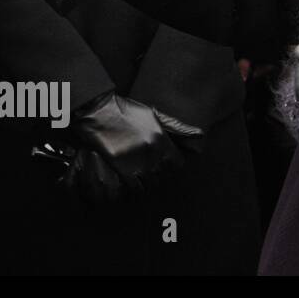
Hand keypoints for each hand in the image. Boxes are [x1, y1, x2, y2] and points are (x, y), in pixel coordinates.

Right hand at [62, 92, 203, 204]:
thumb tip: (200, 135)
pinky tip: (130, 180)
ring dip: (146, 181)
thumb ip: (175, 126)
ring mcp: (137, 162)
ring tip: (139, 175)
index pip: (177, 163)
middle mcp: (153, 153)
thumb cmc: (124, 111)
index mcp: (162, 139)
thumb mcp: (151, 113)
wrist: (98, 112)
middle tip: (149, 168)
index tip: (163, 162)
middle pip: (163, 174)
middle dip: (157, 172)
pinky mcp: (122, 168)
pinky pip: (135, 186)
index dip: (170, 163)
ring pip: (150, 183)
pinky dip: (134, 186)